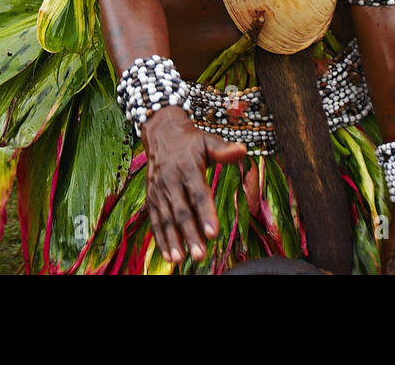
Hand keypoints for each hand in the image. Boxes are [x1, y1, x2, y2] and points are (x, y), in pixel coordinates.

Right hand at [140, 105, 246, 263]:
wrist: (161, 134)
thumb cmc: (191, 141)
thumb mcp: (207, 141)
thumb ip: (223, 149)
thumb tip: (242, 150)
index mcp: (188, 168)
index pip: (198, 194)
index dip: (205, 214)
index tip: (213, 233)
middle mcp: (171, 181)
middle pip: (182, 211)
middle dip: (190, 234)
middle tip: (200, 254)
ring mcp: (159, 191)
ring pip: (166, 219)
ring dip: (173, 241)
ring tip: (181, 259)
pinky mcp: (152, 198)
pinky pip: (155, 221)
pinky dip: (160, 239)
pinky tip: (169, 256)